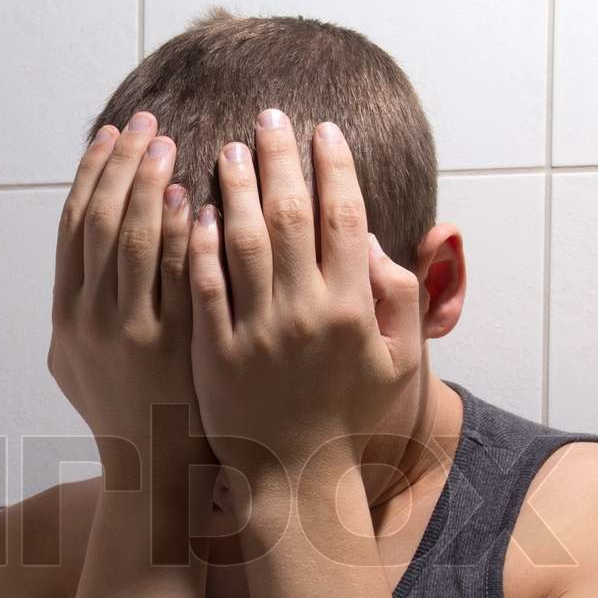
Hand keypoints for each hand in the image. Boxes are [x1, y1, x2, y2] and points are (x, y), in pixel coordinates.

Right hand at [48, 111, 215, 496]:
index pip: (73, 225)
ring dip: (149, 185)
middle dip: (122, 165)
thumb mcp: (78, 365)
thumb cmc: (124, 413)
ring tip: (170, 145)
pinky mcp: (171, 346)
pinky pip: (175, 275)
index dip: (92, 173)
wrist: (154, 473)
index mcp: (65, 317)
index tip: (112, 133)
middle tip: (146, 124)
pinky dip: (180, 232)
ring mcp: (129, 333)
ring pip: (133, 240)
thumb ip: (79, 310)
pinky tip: (195, 198)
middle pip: (101, 221)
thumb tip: (84, 250)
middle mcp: (88, 321)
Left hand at [186, 110, 421, 505]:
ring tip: (230, 149)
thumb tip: (389, 238)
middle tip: (268, 116)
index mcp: (354, 309)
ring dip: (236, 188)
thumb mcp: (400, 365)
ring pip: (242, 242)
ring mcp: (257, 334)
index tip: (323, 130)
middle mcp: (306, 314)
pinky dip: (199, 244)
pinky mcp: (215, 355)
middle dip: (280, 158)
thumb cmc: (352, 421)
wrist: (297, 481)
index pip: (345, 217)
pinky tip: (195, 209)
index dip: (334, 167)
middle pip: (290, 215)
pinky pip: (204, 287)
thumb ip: (402, 299)